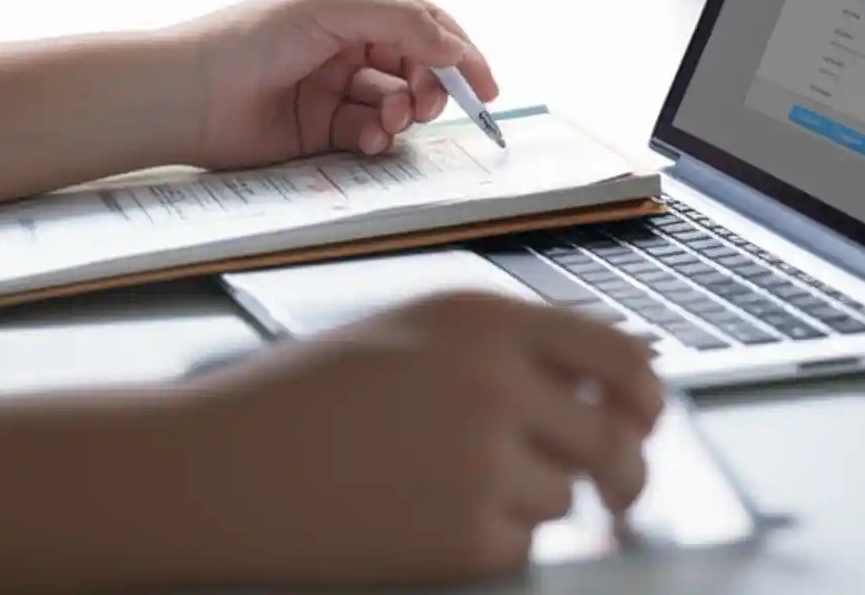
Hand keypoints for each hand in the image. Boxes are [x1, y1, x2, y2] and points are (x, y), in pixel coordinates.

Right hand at [167, 293, 662, 586]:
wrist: (219, 466)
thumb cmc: (300, 398)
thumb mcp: (408, 334)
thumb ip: (504, 346)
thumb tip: (598, 383)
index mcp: (483, 320)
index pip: (617, 353)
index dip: (646, 395)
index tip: (646, 421)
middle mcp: (497, 382)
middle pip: (614, 436)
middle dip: (624, 470)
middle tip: (618, 492)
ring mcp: (484, 460)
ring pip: (564, 497)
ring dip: (525, 499)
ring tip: (436, 486)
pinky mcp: (465, 536)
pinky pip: (519, 546)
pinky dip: (485, 541)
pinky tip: (416, 518)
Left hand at [168, 0, 499, 170]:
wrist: (190, 94)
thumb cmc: (249, 38)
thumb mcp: (331, 10)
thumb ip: (400, 22)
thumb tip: (453, 46)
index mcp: (350, 9)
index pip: (422, 24)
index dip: (457, 52)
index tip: (484, 84)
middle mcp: (346, 47)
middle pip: (416, 69)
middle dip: (432, 88)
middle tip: (430, 105)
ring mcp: (334, 90)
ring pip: (396, 105)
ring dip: (403, 114)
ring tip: (391, 121)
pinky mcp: (321, 131)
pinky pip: (369, 135)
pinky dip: (377, 138)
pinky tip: (366, 139)